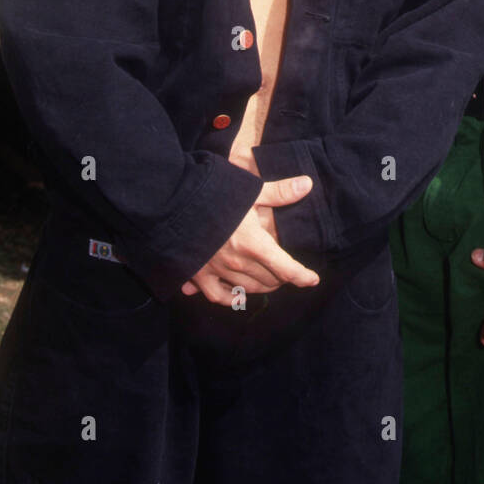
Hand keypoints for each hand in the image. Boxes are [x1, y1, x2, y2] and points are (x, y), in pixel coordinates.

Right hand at [180, 174, 318, 303]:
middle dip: (282, 278)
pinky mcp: (198, 274)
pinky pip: (218, 296)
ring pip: (248, 289)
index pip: (286, 268)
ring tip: (269, 281)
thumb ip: (279, 192)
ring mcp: (216, 271)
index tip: (312, 280)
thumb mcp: (249, 190)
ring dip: (263, 287)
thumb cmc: (212, 194)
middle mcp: (237, 262)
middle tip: (287, 273)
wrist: (170, 203)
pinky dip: (231, 299)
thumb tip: (308, 184)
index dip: (302, 276)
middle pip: (269, 280)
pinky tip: (237, 297)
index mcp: (253, 243)